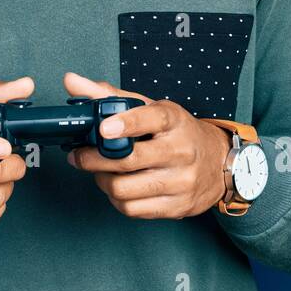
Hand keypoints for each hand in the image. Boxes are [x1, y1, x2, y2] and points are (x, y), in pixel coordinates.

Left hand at [62, 71, 230, 219]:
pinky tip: (117, 187)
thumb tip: (71, 81)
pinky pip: (133, 209)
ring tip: (99, 172)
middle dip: (93, 159)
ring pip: (125, 189)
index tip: (103, 127)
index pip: (151, 118)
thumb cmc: (176, 132)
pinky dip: (116, 199)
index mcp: (174, 121)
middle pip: (128, 160)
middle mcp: (181, 151)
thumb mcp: (150, 108)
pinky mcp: (177, 206)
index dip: (126, 123)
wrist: (218, 162)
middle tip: (78, 155)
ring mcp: (181, 181)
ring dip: (102, 181)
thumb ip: (109, 96)